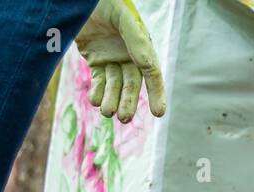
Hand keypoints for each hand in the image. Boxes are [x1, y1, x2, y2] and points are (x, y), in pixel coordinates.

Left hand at [76, 0, 165, 121]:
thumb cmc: (103, 2)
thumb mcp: (121, 16)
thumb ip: (135, 38)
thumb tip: (147, 64)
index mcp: (141, 44)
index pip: (151, 73)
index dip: (156, 93)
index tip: (158, 112)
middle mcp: (129, 54)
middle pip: (131, 84)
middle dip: (128, 101)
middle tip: (123, 117)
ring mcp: (112, 57)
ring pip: (114, 85)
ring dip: (111, 100)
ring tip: (106, 111)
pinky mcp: (95, 59)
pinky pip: (99, 80)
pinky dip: (97, 92)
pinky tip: (95, 100)